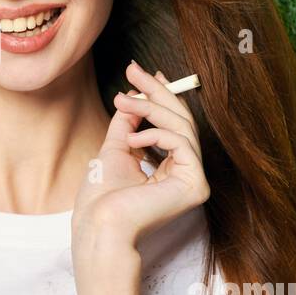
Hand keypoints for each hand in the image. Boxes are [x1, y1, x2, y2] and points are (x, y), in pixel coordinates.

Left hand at [72, 60, 209, 255]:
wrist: (100, 224)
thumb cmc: (102, 197)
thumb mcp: (116, 148)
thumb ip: (129, 122)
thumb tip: (134, 94)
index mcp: (170, 169)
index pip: (173, 125)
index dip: (161, 96)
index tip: (143, 73)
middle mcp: (186, 174)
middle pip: (181, 121)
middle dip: (157, 92)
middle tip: (134, 70)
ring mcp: (194, 180)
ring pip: (183, 127)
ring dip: (150, 107)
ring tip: (122, 99)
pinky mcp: (195, 185)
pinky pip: (183, 144)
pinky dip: (156, 135)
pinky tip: (133, 138)